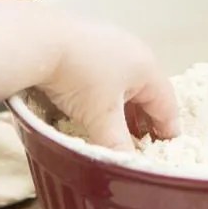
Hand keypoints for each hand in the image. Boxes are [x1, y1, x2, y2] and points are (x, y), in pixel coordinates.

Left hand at [36, 16, 179, 151]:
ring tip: (116, 129)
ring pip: (123, 83)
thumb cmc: (79, 78)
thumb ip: (117, 145)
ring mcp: (108, 43)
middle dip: (144, 120)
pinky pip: (104, 74)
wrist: (39, 40)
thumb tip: (128, 168)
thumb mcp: (101, 118)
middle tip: (141, 145)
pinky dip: (104, 95)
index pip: (167, 104)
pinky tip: (91, 106)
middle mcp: (133, 51)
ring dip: (123, 108)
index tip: (167, 148)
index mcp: (147, 68)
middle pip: (147, 93)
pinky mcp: (85, 42)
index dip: (168, 129)